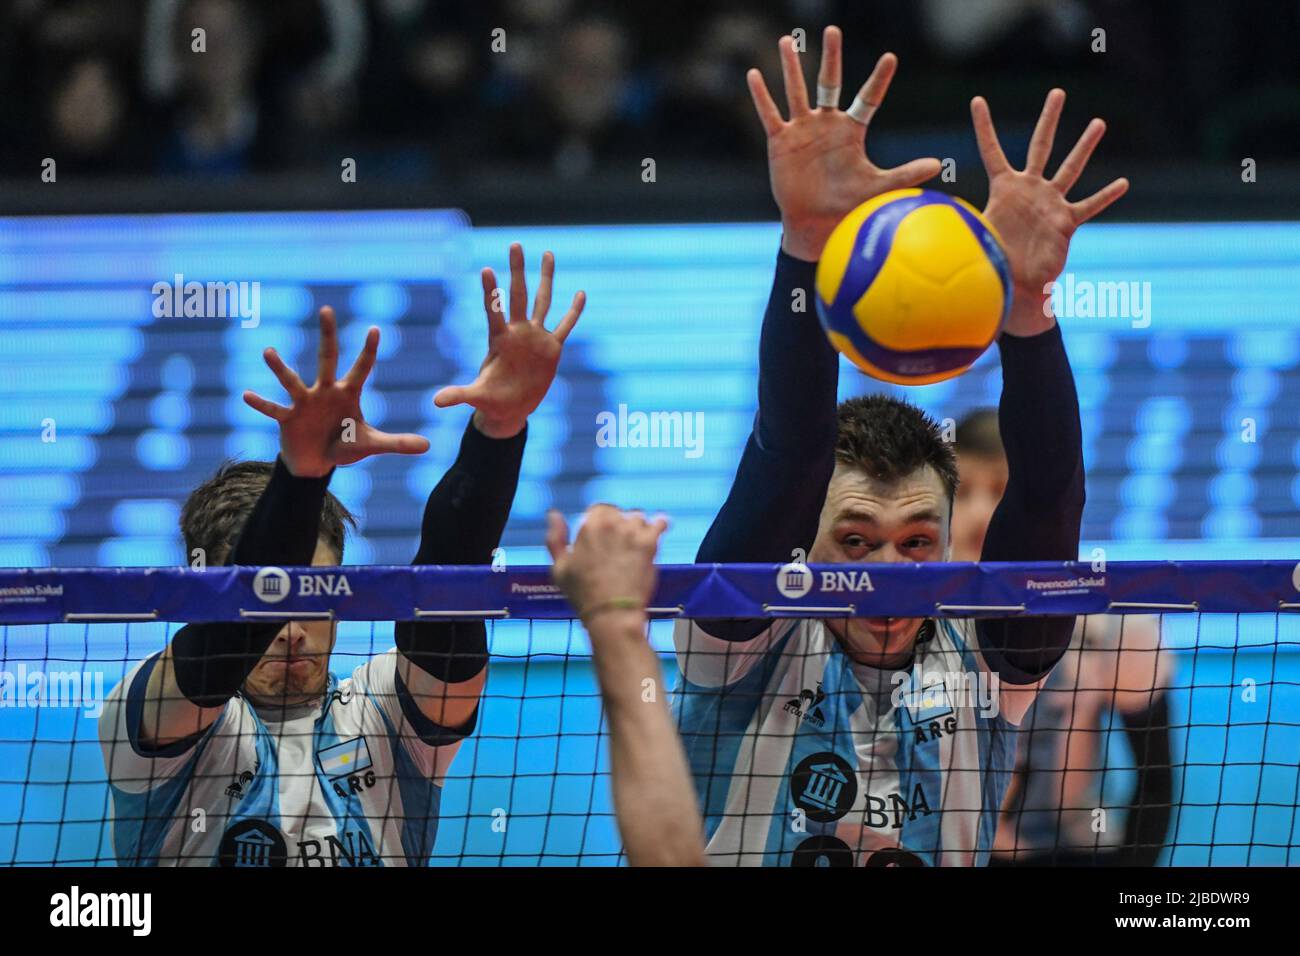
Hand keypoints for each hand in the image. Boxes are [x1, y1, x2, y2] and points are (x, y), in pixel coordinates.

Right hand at [243, 306, 429, 476]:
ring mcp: (304, 403)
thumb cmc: (344, 446)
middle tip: (328, 309)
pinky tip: (246, 395)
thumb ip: (397, 443)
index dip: (369, 350)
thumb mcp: (370, 445)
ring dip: (281, 369)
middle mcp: (325, 391)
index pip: (362, 368)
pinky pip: (274, 409)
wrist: (316, 461)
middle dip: (328, 336)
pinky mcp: (287, 419)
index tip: (375, 328)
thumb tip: (428, 446)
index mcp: (347, 393)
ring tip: (268, 352)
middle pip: (327, 359)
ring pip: (293, 381)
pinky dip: (261, 404)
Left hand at [434, 243, 584, 438]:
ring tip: (547, 253)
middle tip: (514, 244)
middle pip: (518, 295)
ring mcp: (535, 337)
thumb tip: (436, 402)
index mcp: (499, 340)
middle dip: (517, 270)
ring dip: (545, 278)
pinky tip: (581, 293)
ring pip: (542, 301)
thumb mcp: (476, 397)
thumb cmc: (491, 400)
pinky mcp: (552, 349)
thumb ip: (459, 394)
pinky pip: (565, 326)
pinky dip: (574, 311)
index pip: (494, 311)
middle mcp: (517, 332)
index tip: (486, 269)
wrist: (510, 408)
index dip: (491, 293)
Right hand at [546, 506, 667, 621]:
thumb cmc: (583, 594)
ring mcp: (631, 532)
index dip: (599, 521)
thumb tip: (553, 514)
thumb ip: (555, 538)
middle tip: (619, 543)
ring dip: (637, 526)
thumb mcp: (559, 567)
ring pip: (638, 517)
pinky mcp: (649, 543)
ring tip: (636, 542)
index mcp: (588, 526)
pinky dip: (661, 524)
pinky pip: (660, 522)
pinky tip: (660, 527)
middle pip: (618, 512)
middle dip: (618, 523)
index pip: (597, 510)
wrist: (611, 613)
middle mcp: (610, 523)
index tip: (602, 536)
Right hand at [747, 25, 940, 261]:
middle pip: (829, 82)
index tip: (890, 58)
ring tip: (787, 41)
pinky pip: (770, 115)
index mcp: (851, 130)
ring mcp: (802, 130)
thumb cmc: (847, 205)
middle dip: (831, 57)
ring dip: (791, 67)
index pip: (867, 98)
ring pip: (796, 91)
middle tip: (833, 30)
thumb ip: (905, 173)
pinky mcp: (781, 141)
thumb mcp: (877, 187)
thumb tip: (939, 164)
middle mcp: (826, 123)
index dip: (878, 80)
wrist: (815, 223)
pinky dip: (761, 96)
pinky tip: (753, 74)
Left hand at [971, 89, 1128, 335]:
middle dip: (1049, 119)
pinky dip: (1105, 196)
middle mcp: (1030, 190)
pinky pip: (1088, 206)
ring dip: (1084, 146)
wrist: (1013, 287)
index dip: (984, 127)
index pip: (991, 151)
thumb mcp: (972, 240)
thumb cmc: (992, 264)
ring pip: (1070, 168)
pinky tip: (1122, 183)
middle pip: (1040, 147)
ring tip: (1098, 122)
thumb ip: (955, 227)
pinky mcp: (1066, 222)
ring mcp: (1050, 203)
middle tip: (1057, 92)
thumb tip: (920, 228)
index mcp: (1004, 190)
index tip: (977, 100)